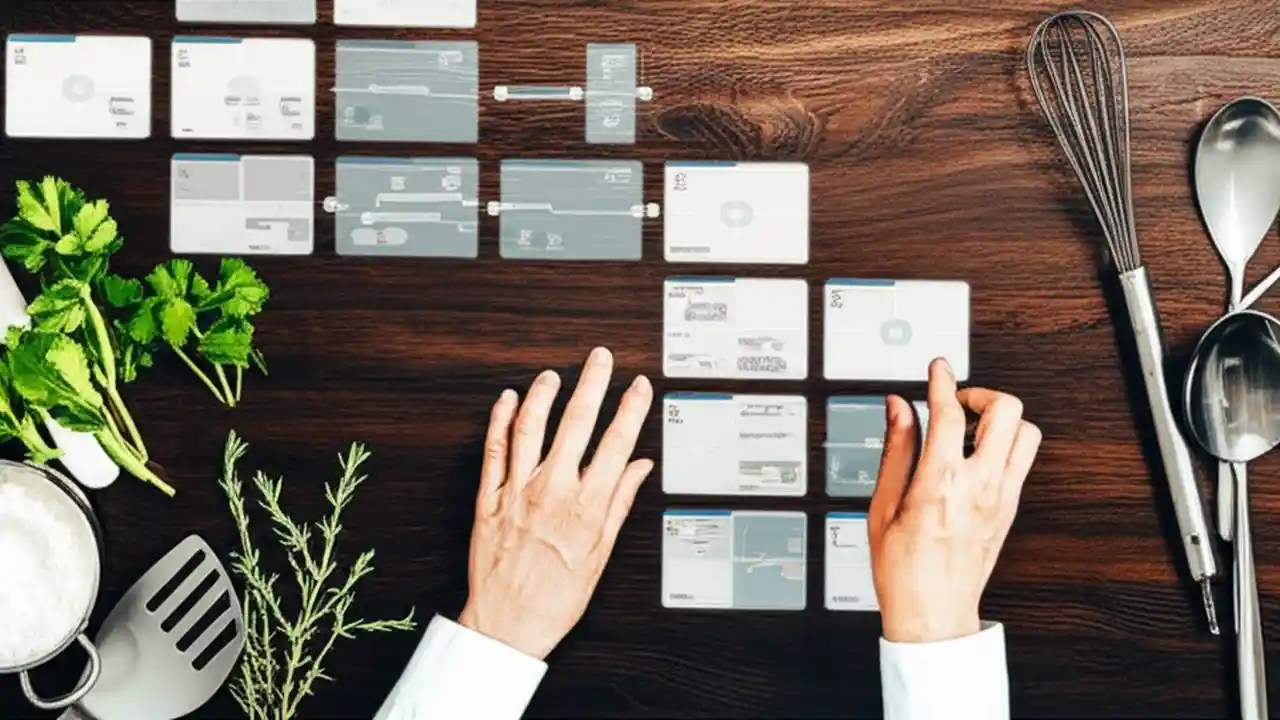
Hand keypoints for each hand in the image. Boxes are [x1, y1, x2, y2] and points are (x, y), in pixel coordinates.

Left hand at [459, 347, 654, 658]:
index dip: (630, 409)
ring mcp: (517, 492)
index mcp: (586, 507)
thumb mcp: (601, 555)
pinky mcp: (489, 498)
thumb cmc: (556, 596)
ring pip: (530, 428)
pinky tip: (506, 400)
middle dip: (592, 384)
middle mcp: (552, 491)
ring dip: (543, 395)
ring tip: (554, 375)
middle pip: (576, 424)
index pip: (615, 444)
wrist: (508, 624)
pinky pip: (493, 450)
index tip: (638, 386)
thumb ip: (618, 504)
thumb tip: (638, 467)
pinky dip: (499, 420)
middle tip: (600, 358)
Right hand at [869, 358, 1040, 643]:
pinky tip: (975, 454)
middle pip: (1006, 411)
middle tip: (956, 401)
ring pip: (1026, 433)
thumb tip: (899, 409)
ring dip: (1000, 418)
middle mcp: (980, 486)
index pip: (949, 413)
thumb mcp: (883, 505)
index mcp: (941, 484)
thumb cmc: (903, 568)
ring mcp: (1002, 497)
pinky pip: (1021, 459)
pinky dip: (1004, 443)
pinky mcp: (1011, 508)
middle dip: (981, 394)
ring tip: (969, 426)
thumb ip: (896, 449)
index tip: (937, 369)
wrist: (933, 612)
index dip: (942, 381)